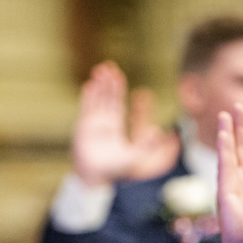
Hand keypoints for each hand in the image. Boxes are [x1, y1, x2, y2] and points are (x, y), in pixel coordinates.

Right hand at [73, 62, 177, 185]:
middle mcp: (103, 123)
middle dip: (108, 83)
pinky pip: (86, 109)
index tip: (118, 75)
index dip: (117, 89)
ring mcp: (92, 124)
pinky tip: (89, 85)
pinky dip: (88, 97)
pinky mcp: (83, 128)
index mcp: (114, 126)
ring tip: (99, 71)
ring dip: (98, 86)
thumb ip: (146, 144)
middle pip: (106, 98)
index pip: (117, 103)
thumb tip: (159, 132)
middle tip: (109, 66)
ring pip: (96, 100)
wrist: (94, 177)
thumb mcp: (134, 155)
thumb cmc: (114, 169)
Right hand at [217, 104, 242, 242]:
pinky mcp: (224, 190)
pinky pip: (224, 164)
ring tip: (227, 112)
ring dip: (229, 132)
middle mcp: (240, 183)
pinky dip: (224, 147)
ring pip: (230, 152)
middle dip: (240, 127)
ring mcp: (230, 185)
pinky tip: (224, 132)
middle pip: (240, 149)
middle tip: (238, 106)